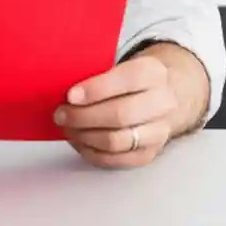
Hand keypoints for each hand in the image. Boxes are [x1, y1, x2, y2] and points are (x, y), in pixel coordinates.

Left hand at [54, 56, 177, 168]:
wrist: (164, 97)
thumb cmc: (131, 81)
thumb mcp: (122, 66)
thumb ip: (97, 74)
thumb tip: (62, 89)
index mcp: (153, 73)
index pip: (127, 80)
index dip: (96, 89)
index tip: (70, 96)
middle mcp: (162, 102)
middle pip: (120, 115)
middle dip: (84, 117)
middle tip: (61, 114)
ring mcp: (158, 131)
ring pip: (117, 141)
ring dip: (85, 137)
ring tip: (68, 128)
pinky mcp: (149, 153)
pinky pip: (116, 159)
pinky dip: (92, 152)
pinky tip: (80, 141)